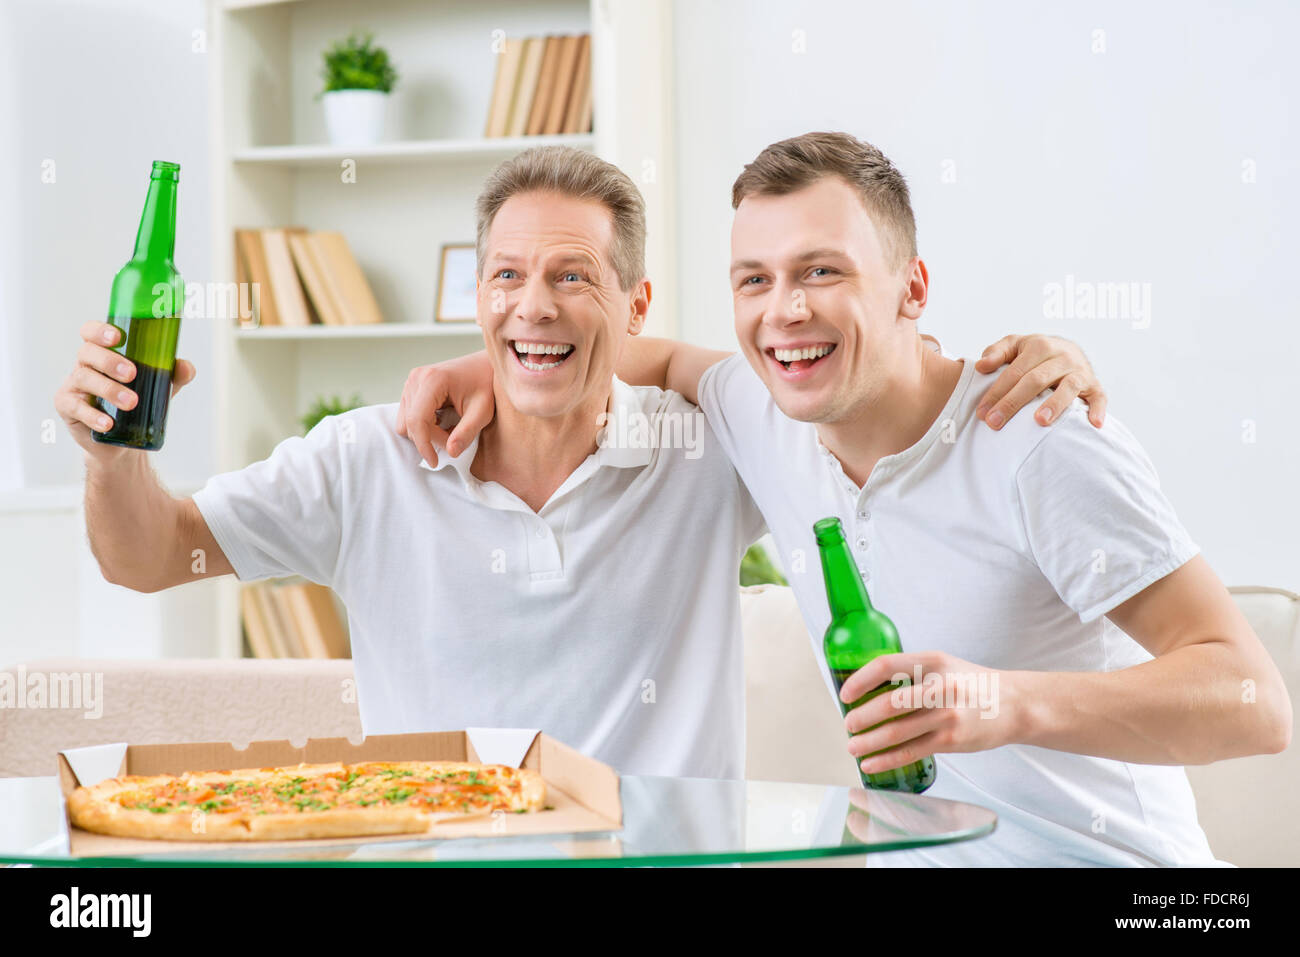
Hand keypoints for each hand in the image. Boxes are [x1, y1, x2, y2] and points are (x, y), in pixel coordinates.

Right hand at [55, 320, 195, 460]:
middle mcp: (84, 365)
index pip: (91, 332)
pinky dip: (92, 415)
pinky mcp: (67, 408)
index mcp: (102, 353)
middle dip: (109, 361)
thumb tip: (187, 367)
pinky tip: (108, 423)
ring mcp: (73, 386)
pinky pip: (75, 408)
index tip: (118, 337)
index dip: (99, 330)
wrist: (122, 441)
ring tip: (131, 402)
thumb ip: (173, 375)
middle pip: (87, 353)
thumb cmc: (137, 403)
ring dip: (108, 389)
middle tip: (132, 373)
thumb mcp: (157, 387)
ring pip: (84, 379)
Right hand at [395, 350, 495, 468]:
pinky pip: (408, 414)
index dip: (424, 445)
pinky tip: (442, 420)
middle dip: (430, 439)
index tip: (435, 462)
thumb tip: (451, 452)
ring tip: (450, 428)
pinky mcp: (412, 386)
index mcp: (432, 380)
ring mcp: (412, 380)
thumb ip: (467, 432)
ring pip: (406, 421)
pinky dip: (424, 424)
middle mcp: (417, 378)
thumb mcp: (482, 411)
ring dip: (426, 432)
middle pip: (410, 423)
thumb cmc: (486, 385)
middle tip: (455, 439)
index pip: (417, 421)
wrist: (485, 365)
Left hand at [838, 650, 1020, 776]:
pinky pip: (911, 752)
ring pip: (896, 732)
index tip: (845, 693)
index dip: (860, 680)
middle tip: (847, 725)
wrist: (1015, 704)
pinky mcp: (951, 741)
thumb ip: (912, 672)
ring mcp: (946, 716)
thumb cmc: (971, 684)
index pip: (886, 666)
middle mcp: (940, 687)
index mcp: (932, 662)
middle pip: (888, 703)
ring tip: (853, 746)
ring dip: (868, 742)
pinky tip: (872, 763)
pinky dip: (886, 760)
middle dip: (861, 717)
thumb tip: (869, 688)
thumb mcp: (943, 665)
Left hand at [974, 334, 1106, 429]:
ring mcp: (1081, 371)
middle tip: (995, 423)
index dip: (996, 392)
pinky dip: (1097, 410)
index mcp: (1040, 345)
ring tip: (1039, 421)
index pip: (1015, 372)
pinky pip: (1099, 398)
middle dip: (1013, 402)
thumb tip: (981, 366)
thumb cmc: (1034, 353)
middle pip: (1036, 381)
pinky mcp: (1095, 386)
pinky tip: (1093, 424)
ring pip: (1068, 387)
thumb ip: (996, 352)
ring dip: (1055, 404)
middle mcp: (1062, 356)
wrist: (1068, 350)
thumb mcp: (1014, 345)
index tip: (982, 413)